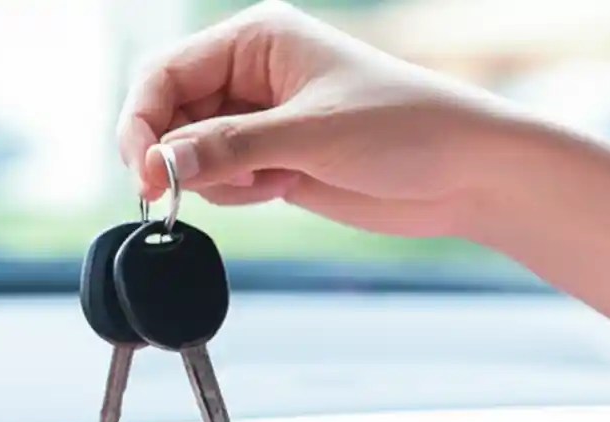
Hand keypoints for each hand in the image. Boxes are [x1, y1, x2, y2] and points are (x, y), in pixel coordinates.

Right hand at [119, 0, 526, 238]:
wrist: (467, 174)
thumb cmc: (408, 128)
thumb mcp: (311, 135)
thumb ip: (227, 149)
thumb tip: (157, 166)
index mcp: (255, 40)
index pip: (163, 73)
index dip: (141, 121)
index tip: (142, 171)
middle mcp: (248, 74)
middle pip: (167, 114)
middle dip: (173, 156)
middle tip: (178, 193)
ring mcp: (257, 118)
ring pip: (187, 153)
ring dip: (212, 179)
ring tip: (269, 181)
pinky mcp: (269, 158)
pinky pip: (217, 179)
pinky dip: (233, 194)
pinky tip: (280, 190)